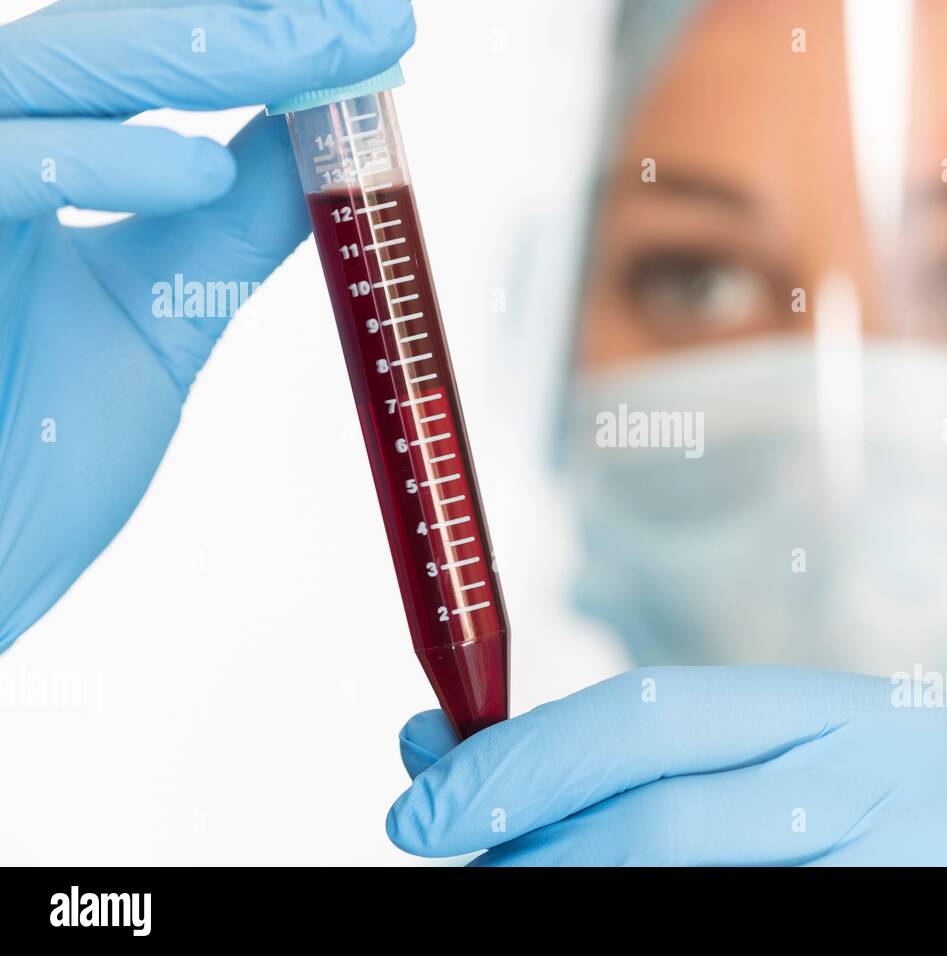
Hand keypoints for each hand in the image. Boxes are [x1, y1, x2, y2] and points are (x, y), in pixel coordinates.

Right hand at [0, 0, 414, 648]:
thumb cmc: (33, 454)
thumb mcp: (161, 314)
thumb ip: (231, 224)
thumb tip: (325, 141)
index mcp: (24, 157)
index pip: (142, 53)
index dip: (258, 31)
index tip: (371, 30)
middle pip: (102, 34)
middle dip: (246, 21)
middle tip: (368, 22)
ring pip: (48, 65)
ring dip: (195, 49)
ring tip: (318, 53)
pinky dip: (94, 158)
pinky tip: (196, 167)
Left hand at [387, 666, 946, 864]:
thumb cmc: (835, 848)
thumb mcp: (743, 786)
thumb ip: (602, 761)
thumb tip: (428, 748)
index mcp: (863, 712)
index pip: (661, 712)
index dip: (527, 760)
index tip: (421, 808)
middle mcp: (909, 778)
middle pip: (667, 818)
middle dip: (538, 845)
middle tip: (465, 868)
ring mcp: (932, 862)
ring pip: (689, 890)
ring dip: (579, 887)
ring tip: (523, 883)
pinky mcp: (931, 920)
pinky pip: (737, 928)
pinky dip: (655, 920)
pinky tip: (619, 911)